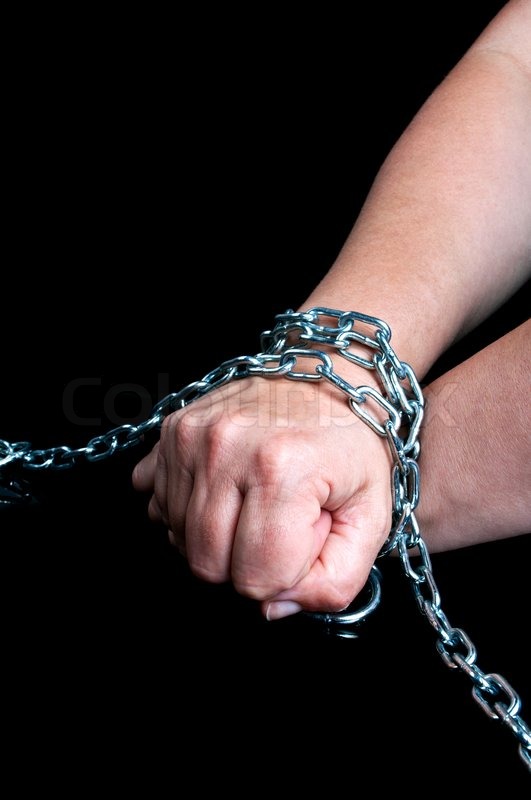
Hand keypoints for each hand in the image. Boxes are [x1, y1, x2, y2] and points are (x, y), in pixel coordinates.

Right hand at [133, 367, 392, 619]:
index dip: (286, 575)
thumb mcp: (371, 519)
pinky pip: (158, 502)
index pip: (255, 579)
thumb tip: (272, 607)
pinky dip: (188, 510)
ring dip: (218, 535)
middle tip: (280, 523)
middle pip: (207, 564)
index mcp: (282, 468)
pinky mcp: (172, 429)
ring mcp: (192, 435)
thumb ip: (334, 582)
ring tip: (256, 501)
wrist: (328, 378)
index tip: (307, 536)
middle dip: (245, 562)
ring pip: (180, 537)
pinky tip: (224, 489)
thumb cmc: (352, 447)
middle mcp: (226, 446)